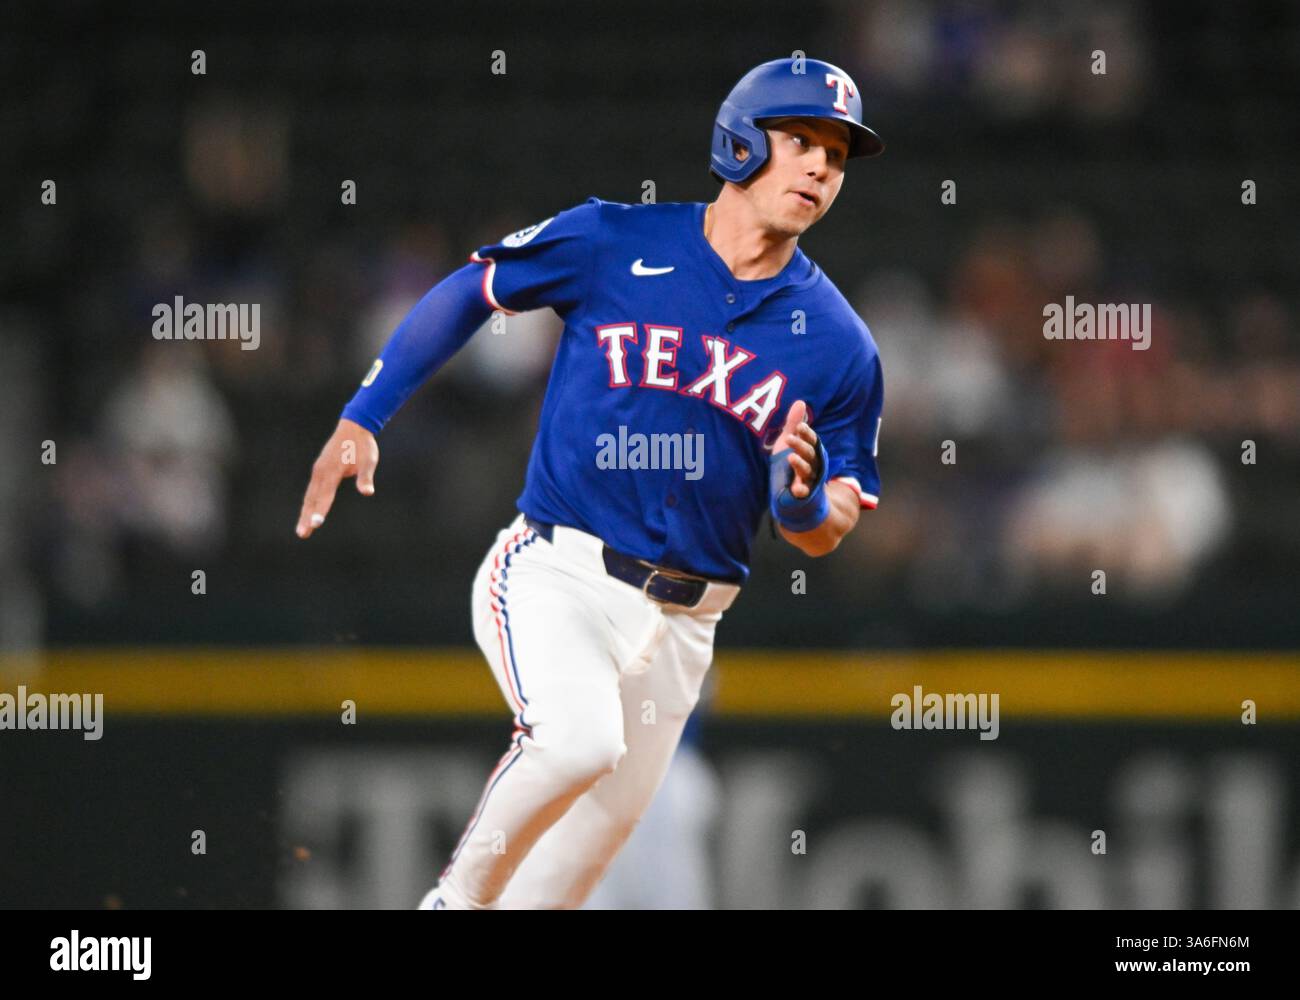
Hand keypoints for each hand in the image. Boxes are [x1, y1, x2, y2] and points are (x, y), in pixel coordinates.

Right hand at [295, 418, 378, 538]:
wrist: (354, 426)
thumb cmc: (363, 445)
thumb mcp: (368, 460)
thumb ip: (365, 477)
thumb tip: (367, 492)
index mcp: (332, 471)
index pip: (325, 496)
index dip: (320, 511)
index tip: (315, 524)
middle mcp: (321, 472)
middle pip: (312, 499)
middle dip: (307, 517)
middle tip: (302, 534)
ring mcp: (318, 471)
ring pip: (310, 496)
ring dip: (305, 512)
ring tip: (302, 530)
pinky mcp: (319, 469)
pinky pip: (312, 490)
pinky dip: (309, 503)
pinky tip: (308, 512)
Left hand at [772, 399, 819, 498]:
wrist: (792, 490)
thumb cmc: (790, 461)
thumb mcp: (789, 441)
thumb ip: (793, 424)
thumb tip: (800, 401)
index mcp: (811, 450)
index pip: (812, 440)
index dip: (806, 433)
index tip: (799, 426)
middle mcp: (813, 463)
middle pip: (809, 453)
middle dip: (800, 446)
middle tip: (789, 438)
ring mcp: (809, 478)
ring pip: (807, 470)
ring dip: (800, 464)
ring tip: (791, 458)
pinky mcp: (803, 492)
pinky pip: (804, 491)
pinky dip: (801, 490)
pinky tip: (796, 489)